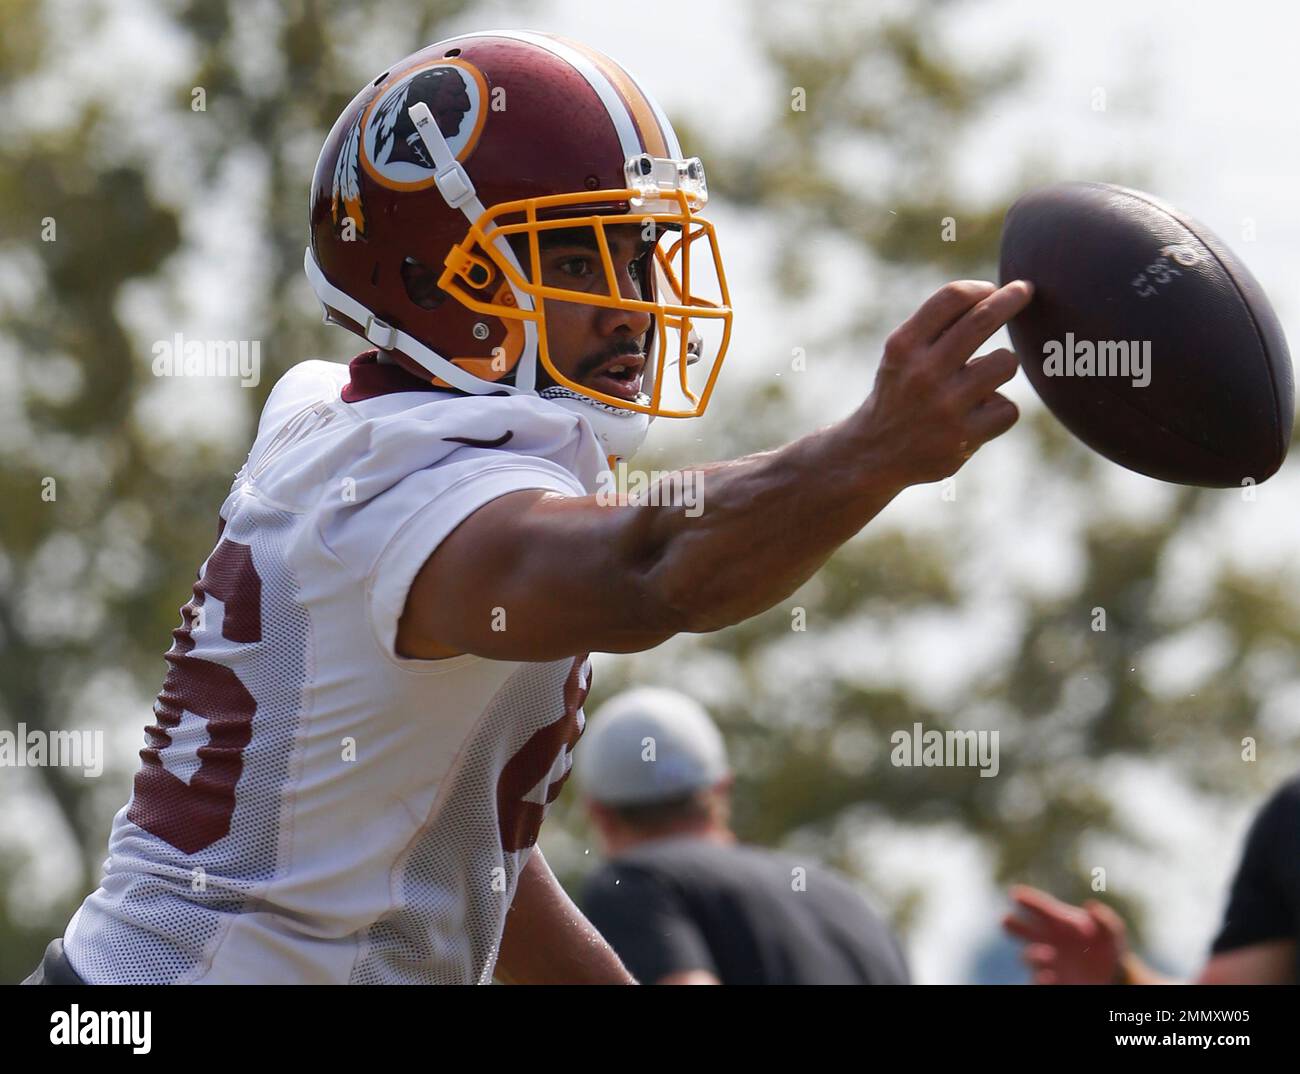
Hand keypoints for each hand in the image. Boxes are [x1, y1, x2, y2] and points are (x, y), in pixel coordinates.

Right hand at [854, 279, 1032, 487]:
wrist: (874, 452)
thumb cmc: (901, 390)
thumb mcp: (902, 353)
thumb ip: (937, 325)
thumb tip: (993, 294)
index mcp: (903, 347)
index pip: (951, 298)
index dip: (979, 289)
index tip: (992, 289)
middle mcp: (922, 373)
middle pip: (982, 320)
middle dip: (1011, 299)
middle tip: (1025, 290)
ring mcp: (944, 407)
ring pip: (1005, 362)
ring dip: (1001, 366)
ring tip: (981, 381)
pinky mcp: (963, 438)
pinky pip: (1007, 409)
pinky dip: (997, 411)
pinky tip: (976, 418)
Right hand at [1002, 884, 1129, 984]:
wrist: (1110, 975)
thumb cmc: (1107, 946)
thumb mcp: (1112, 930)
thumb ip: (1104, 918)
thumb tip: (1090, 906)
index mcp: (1058, 922)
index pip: (1040, 907)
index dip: (1027, 899)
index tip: (1015, 893)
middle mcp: (1047, 940)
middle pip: (1023, 930)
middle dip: (1013, 925)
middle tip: (1006, 920)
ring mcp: (1048, 961)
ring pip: (1031, 957)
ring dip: (1035, 955)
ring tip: (1048, 954)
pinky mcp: (1051, 981)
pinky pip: (1039, 981)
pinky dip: (1041, 979)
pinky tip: (1049, 977)